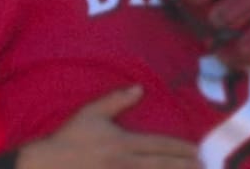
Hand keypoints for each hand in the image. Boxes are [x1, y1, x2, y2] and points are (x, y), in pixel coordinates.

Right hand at [16, 86, 198, 168]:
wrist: (46, 165)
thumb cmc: (69, 138)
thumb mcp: (90, 114)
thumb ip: (116, 100)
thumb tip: (139, 88)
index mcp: (122, 142)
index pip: (159, 145)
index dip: (180, 148)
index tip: (196, 150)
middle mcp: (125, 163)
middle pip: (162, 165)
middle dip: (185, 166)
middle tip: (203, 166)